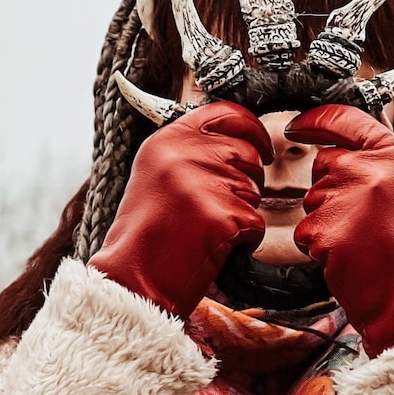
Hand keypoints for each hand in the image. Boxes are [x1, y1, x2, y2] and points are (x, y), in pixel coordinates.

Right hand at [90, 102, 272, 318]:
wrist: (133, 281)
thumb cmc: (147, 237)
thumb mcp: (157, 177)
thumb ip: (191, 153)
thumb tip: (239, 142)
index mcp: (166, 141)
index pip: (225, 113)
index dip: (251, 129)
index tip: (261, 149)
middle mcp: (182, 155)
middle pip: (247, 154)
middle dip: (247, 182)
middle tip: (218, 209)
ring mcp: (201, 184)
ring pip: (253, 190)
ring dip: (242, 213)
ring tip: (206, 230)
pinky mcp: (220, 216)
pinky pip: (256, 222)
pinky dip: (245, 239)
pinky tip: (214, 246)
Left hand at [284, 104, 393, 357]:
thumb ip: (382, 165)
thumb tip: (354, 143)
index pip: (347, 119)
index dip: (316, 119)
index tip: (299, 125)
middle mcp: (369, 170)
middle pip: (325, 164)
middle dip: (332, 189)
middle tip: (360, 221)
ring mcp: (344, 198)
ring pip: (313, 200)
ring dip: (327, 221)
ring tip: (360, 243)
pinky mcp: (324, 228)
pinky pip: (306, 231)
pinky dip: (319, 246)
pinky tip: (347, 257)